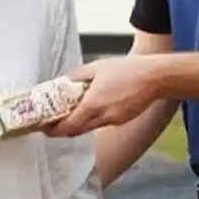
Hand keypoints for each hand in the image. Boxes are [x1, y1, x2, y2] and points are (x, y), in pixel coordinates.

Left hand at [44, 55, 162, 136]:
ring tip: (69, 114)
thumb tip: (64, 81)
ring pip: (89, 127)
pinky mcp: (122, 119)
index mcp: (93, 104)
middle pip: (77, 131)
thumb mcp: (96, 67)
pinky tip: (91, 107)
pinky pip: (102, 122)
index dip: (54, 130)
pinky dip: (92, 119)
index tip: (44, 128)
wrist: (154, 77)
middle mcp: (103, 116)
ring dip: (77, 124)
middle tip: (51, 124)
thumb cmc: (126, 69)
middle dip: (62, 130)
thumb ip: (77, 76)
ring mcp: (114, 120)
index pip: (69, 126)